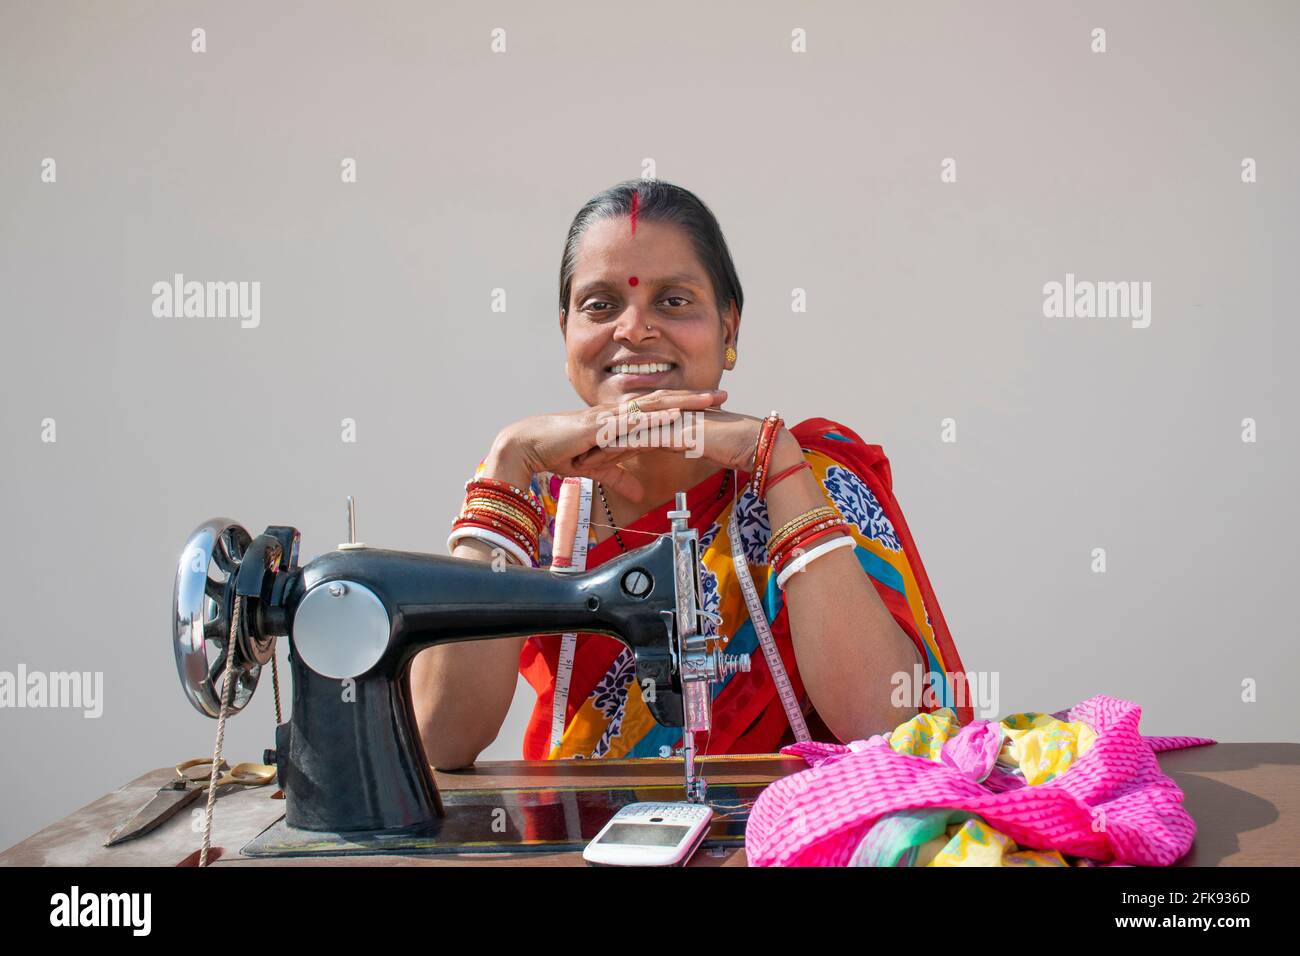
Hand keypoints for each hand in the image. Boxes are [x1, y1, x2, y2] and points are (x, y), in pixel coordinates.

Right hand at [496, 388, 727, 500]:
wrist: (528, 445)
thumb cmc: (558, 453)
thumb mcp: (596, 469)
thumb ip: (620, 479)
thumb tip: (640, 496)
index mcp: (621, 421)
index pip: (658, 411)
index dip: (684, 408)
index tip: (710, 409)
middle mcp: (619, 413)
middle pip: (664, 402)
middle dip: (694, 399)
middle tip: (723, 396)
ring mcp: (611, 416)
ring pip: (653, 406)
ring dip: (682, 402)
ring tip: (708, 400)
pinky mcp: (600, 425)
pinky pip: (633, 420)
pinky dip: (654, 417)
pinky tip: (674, 414)